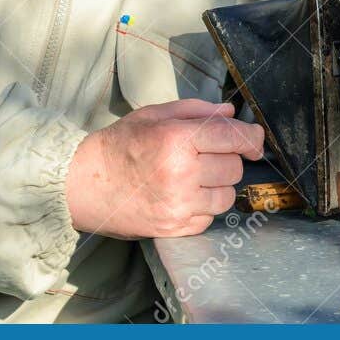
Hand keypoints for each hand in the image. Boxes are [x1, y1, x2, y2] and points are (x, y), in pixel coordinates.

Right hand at [64, 99, 263, 239]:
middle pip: (234, 168)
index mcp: (177, 140)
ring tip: (195, 177)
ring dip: (218, 185)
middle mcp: (181, 174)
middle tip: (206, 156)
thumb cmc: (120, 145)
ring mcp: (178, 205)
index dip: (251, 137)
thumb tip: (231, 114)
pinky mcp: (175, 228)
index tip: (254, 140)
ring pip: (226, 196)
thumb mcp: (156, 116)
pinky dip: (203, 207)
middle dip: (227, 159)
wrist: (84, 184)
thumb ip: (198, 111)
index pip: (233, 138)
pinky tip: (184, 195)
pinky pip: (209, 218)